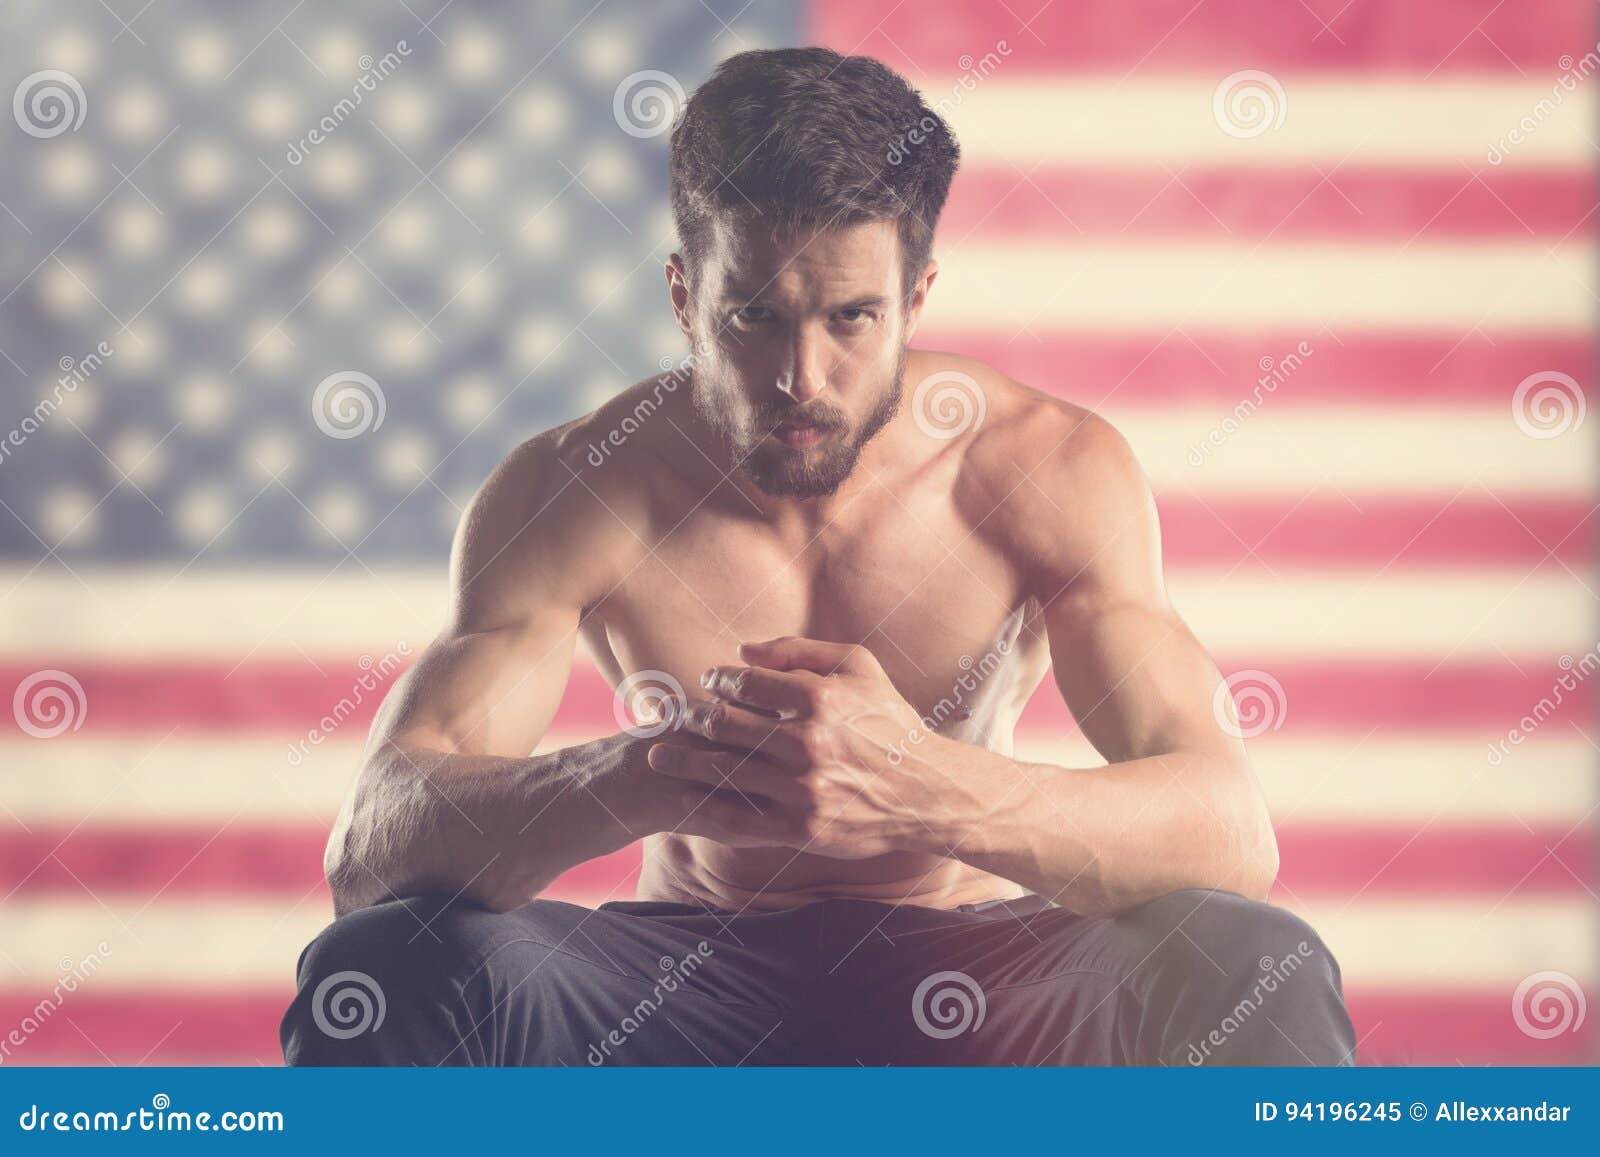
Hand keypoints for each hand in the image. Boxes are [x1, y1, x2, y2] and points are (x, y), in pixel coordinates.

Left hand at [646, 637, 970, 857]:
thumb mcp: (860, 666)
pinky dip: (706, 809)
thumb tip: (741, 650)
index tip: (708, 682)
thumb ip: (799, 650)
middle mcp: (807, 744)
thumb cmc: (891, 722)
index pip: (744, 683)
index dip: (717, 681)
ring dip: (683, 763)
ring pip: (723, 772)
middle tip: (669, 716)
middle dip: (689, 719)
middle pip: (724, 727)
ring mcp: (802, 790)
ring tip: (658, 756)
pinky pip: (739, 819)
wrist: (927, 793)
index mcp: (819, 699)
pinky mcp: (801, 829)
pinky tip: (685, 800)